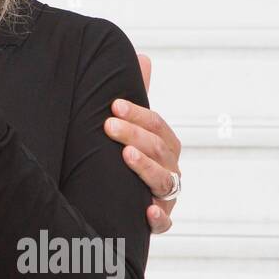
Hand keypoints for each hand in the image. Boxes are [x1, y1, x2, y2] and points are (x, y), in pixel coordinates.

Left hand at [106, 54, 181, 232]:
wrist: (121, 202)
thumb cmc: (130, 158)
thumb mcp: (132, 128)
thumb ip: (138, 98)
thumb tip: (143, 57)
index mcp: (166, 145)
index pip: (158, 125)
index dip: (138, 115)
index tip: (114, 105)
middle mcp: (171, 168)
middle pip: (160, 150)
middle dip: (135, 135)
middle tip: (108, 126)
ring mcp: (167, 195)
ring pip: (164, 181)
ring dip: (146, 168)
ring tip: (126, 156)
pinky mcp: (159, 220)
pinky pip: (164, 221)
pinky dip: (158, 217)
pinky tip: (146, 210)